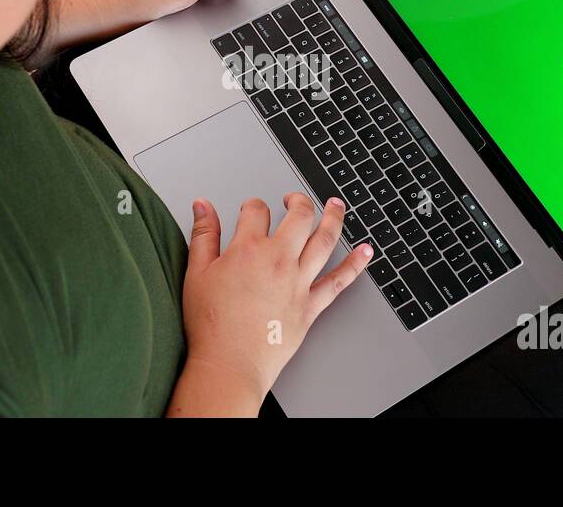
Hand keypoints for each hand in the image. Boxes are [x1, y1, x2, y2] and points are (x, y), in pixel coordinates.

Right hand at [175, 193, 373, 409]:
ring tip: (336, 205)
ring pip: (325, 240)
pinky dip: (356, 264)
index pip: (256, 211)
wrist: (229, 364)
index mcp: (248, 249)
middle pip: (299, 217)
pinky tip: (366, 251)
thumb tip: (202, 205)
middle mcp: (278, 261)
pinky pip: (340, 280)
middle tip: (294, 198)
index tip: (250, 210)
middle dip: (298, 201)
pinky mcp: (311, 305)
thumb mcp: (196, 273)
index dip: (253, 206)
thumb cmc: (210, 325)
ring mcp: (298, 282)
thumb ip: (203, 235)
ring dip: (334, 218)